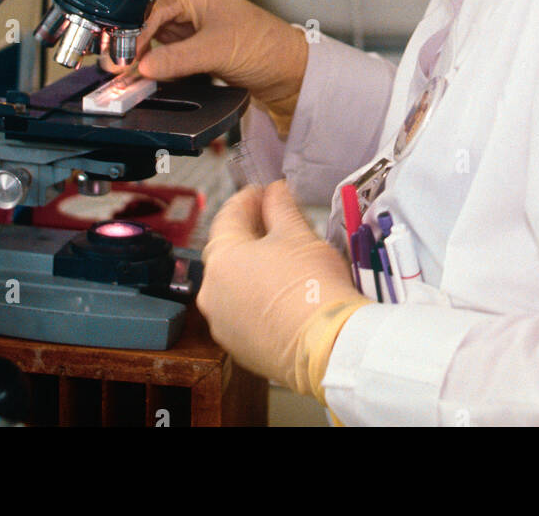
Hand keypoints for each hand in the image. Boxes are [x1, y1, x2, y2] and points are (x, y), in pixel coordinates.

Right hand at [102, 0, 307, 118]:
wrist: (290, 72)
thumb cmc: (266, 46)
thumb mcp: (216, 51)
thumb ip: (177, 59)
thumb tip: (143, 65)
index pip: (152, 9)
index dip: (135, 33)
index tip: (122, 56)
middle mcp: (191, 9)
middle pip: (149, 27)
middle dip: (137, 49)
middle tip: (123, 70)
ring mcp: (193, 32)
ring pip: (156, 46)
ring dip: (149, 63)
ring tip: (140, 77)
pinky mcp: (196, 53)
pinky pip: (168, 61)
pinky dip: (162, 71)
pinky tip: (159, 80)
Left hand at [198, 181, 368, 395]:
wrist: (327, 344)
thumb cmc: (312, 285)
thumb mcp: (298, 234)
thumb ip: (280, 207)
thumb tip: (275, 192)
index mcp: (221, 259)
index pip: (228, 217)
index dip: (248, 198)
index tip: (264, 191)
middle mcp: (212, 292)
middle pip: (229, 252)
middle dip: (252, 233)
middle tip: (277, 220)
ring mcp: (223, 323)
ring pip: (235, 284)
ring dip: (254, 268)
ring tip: (285, 259)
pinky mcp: (239, 347)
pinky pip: (245, 312)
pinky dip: (259, 298)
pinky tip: (284, 293)